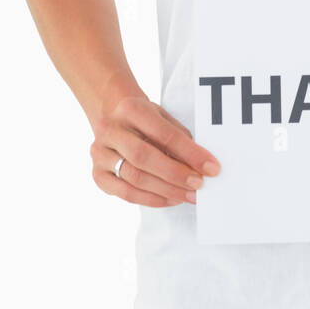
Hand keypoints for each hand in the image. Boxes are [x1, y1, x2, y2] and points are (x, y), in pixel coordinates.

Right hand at [89, 83, 219, 208]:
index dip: (190, 153)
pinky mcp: (98, 174)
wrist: (113, 117)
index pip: (164, 134)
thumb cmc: (146, 120)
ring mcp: (100, 153)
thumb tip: (202, 165)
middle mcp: (110, 130)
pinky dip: (151, 199)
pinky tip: (171, 199)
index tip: (211, 167)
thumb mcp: (163, 118)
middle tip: (199, 185)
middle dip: (176, 174)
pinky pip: (126, 193)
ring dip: (167, 190)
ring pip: (135, 178)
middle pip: (145, 157)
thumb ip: (180, 138)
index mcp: (130, 109)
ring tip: (189, 195)